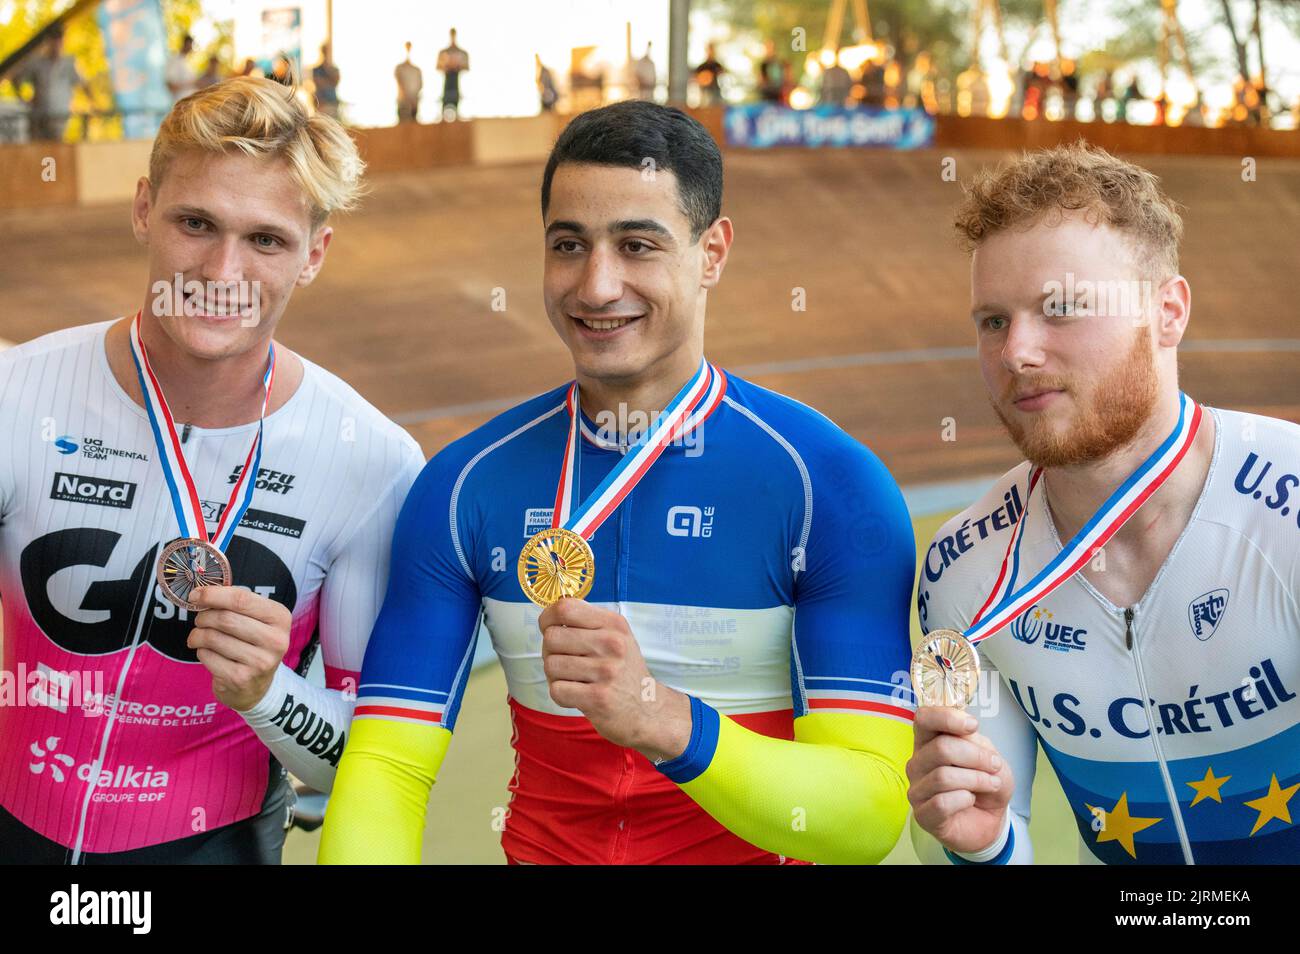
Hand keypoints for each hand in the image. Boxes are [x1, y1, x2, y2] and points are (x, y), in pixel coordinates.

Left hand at [187, 586, 291, 711]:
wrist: (257, 687)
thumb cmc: (252, 644)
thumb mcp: (255, 620)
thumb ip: (236, 604)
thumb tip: (201, 593)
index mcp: (280, 618)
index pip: (241, 599)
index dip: (213, 594)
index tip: (195, 595)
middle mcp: (275, 640)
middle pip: (226, 619)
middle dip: (204, 617)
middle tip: (199, 620)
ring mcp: (259, 662)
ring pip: (213, 637)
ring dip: (198, 634)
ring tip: (199, 637)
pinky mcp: (241, 678)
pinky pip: (207, 656)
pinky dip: (201, 651)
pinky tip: (208, 653)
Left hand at [537, 598, 690, 760]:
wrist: (648, 711)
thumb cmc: (624, 672)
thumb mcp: (616, 637)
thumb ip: (586, 622)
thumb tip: (549, 615)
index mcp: (613, 624)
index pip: (566, 608)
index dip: (547, 618)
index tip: (549, 628)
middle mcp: (612, 644)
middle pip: (552, 637)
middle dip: (549, 651)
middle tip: (565, 662)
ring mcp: (606, 671)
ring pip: (551, 664)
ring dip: (555, 676)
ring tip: (574, 680)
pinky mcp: (598, 698)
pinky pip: (557, 690)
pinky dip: (561, 695)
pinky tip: (578, 695)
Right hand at [906, 706, 1013, 854]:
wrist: (989, 820)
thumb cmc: (985, 783)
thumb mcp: (990, 756)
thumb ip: (975, 742)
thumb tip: (967, 733)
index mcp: (929, 741)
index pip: (924, 719)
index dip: (947, 718)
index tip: (973, 725)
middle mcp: (918, 762)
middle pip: (940, 748)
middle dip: (976, 756)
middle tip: (994, 765)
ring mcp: (917, 789)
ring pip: (943, 777)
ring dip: (976, 780)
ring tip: (991, 784)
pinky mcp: (923, 815)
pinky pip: (942, 803)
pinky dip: (965, 800)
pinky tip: (970, 800)